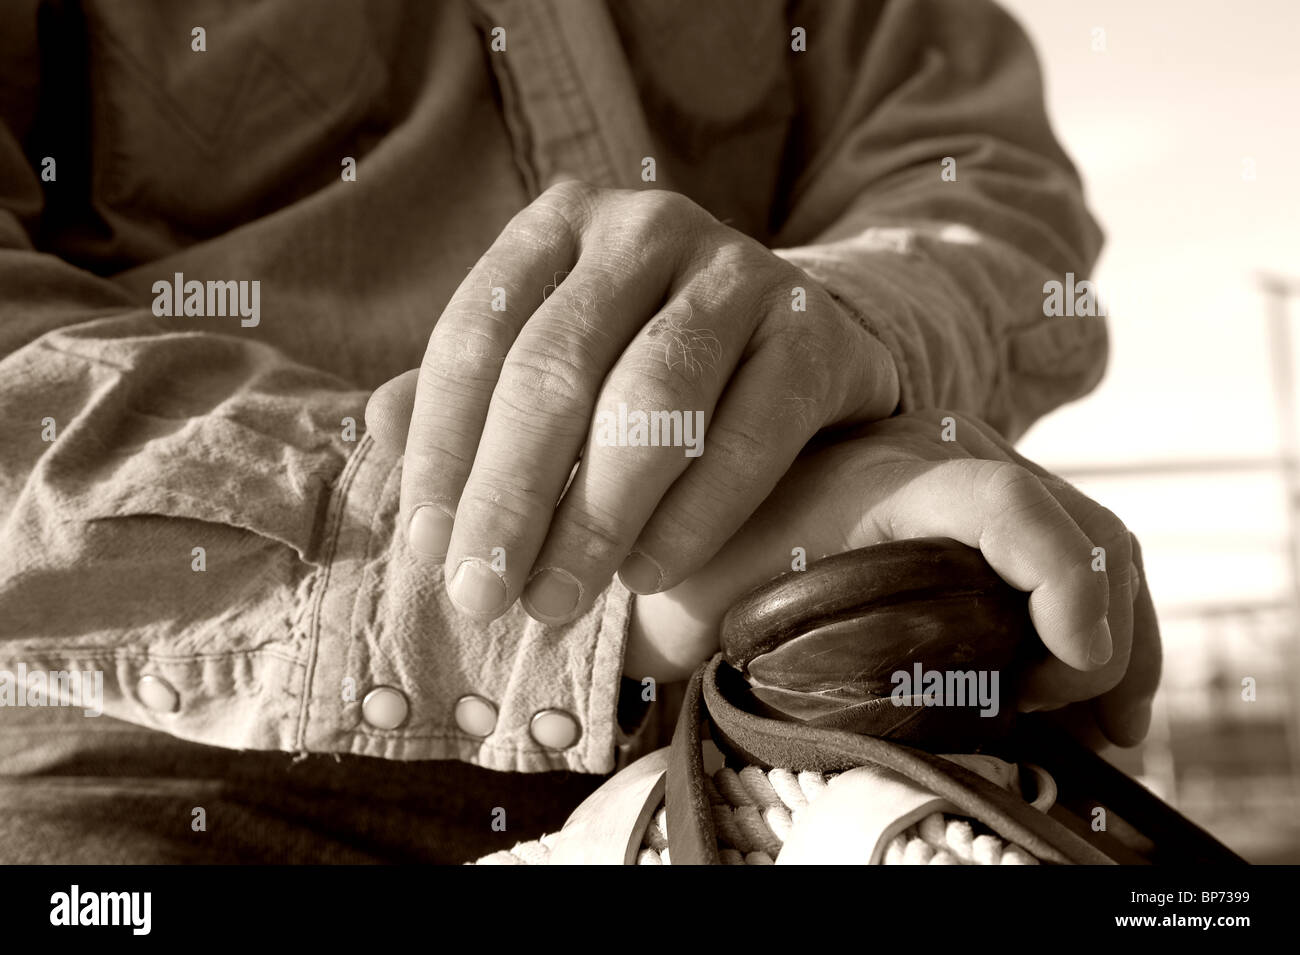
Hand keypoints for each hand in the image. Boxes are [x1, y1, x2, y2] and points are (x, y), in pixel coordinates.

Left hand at [365, 180, 897, 624]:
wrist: (797, 350)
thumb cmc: (646, 375)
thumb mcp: (554, 372)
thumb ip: (473, 396)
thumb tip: (384, 425)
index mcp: (559, 228)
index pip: (476, 336)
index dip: (443, 448)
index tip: (426, 547)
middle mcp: (645, 229)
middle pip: (554, 367)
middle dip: (508, 495)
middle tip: (479, 594)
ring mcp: (736, 270)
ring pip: (650, 398)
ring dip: (594, 516)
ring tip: (555, 600)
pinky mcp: (811, 330)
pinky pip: (746, 434)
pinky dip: (692, 515)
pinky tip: (649, 573)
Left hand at [627, 410, 1160, 747]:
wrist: (702, 492)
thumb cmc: (697, 555)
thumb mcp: (702, 599)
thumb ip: (724, 648)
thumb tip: (766, 730)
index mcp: (878, 477)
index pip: (1002, 504)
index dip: (1059, 578)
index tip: (1074, 668)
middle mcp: (945, 459)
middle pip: (1079, 527)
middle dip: (1107, 633)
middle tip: (1079, 725)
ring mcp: (976, 475)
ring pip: (1092, 538)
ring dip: (1118, 630)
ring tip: (1104, 725)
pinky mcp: (985, 504)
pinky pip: (1071, 545)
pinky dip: (1099, 613)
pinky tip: (1086, 690)